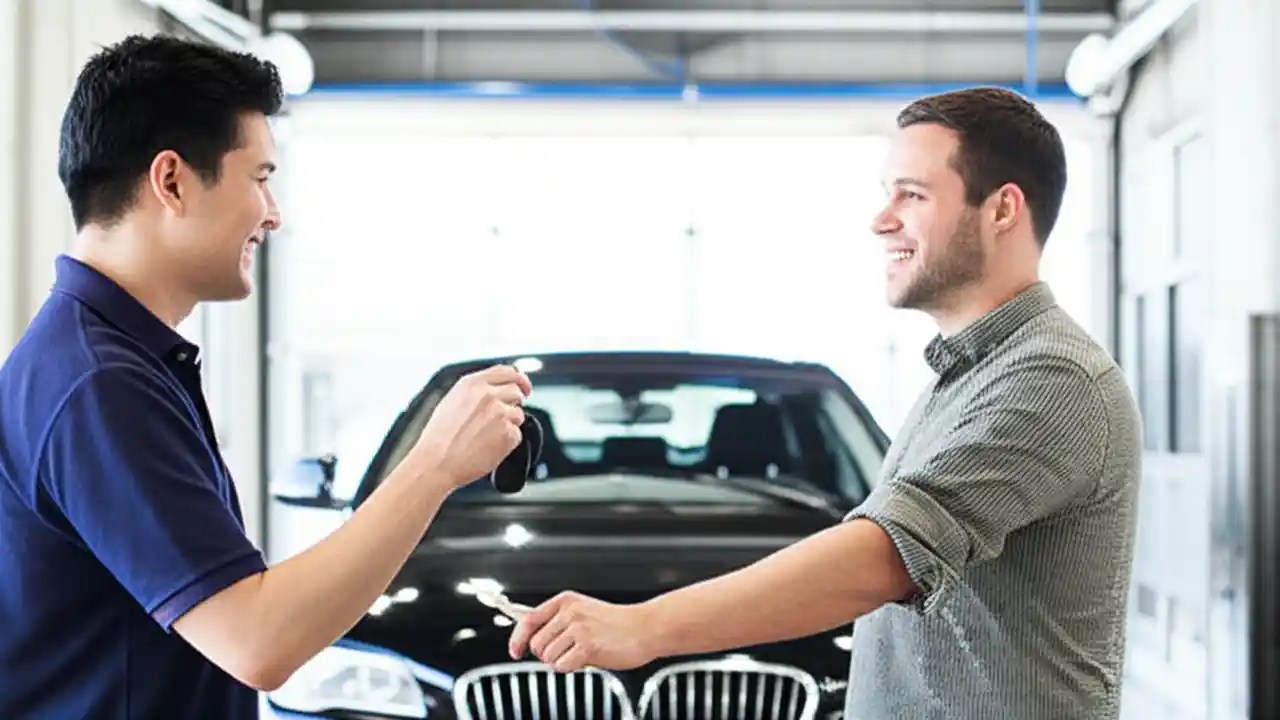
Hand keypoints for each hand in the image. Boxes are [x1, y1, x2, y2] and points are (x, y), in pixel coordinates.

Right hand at [413, 364, 532, 488]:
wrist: (437, 462)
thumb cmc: (439, 438)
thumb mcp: (452, 401)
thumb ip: (476, 391)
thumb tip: (496, 390)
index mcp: (473, 384)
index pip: (507, 371)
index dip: (519, 379)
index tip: (524, 387)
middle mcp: (489, 395)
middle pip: (517, 391)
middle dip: (513, 404)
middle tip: (501, 418)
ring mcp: (501, 413)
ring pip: (518, 414)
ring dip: (508, 424)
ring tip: (485, 436)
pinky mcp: (508, 433)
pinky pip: (516, 435)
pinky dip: (506, 442)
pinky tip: (488, 446)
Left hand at [507, 591, 656, 672]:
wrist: (645, 627)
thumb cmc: (617, 623)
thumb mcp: (584, 612)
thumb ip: (559, 622)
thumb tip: (530, 639)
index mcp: (565, 601)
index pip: (528, 620)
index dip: (517, 639)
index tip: (515, 652)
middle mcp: (569, 612)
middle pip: (537, 644)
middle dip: (547, 654)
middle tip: (566, 653)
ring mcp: (578, 629)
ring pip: (548, 657)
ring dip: (561, 661)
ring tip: (580, 653)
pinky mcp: (588, 646)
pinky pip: (562, 667)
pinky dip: (571, 668)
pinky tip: (586, 659)